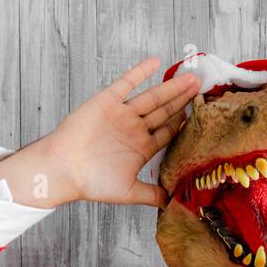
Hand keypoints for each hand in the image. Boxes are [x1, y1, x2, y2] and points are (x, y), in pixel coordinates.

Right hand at [47, 57, 198, 206]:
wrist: (63, 169)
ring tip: (190, 78)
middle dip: (183, 101)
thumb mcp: (128, 191)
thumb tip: (173, 204)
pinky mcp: (107, 101)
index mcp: (140, 148)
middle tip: (202, 88)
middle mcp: (134, 129)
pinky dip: (139, 72)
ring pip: (152, 97)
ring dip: (171, 87)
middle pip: (164, 112)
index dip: (184, 124)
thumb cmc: (91, 182)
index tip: (203, 114)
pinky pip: (126, 83)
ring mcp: (122, 114)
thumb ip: (152, 194)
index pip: (168, 133)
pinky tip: (155, 62)